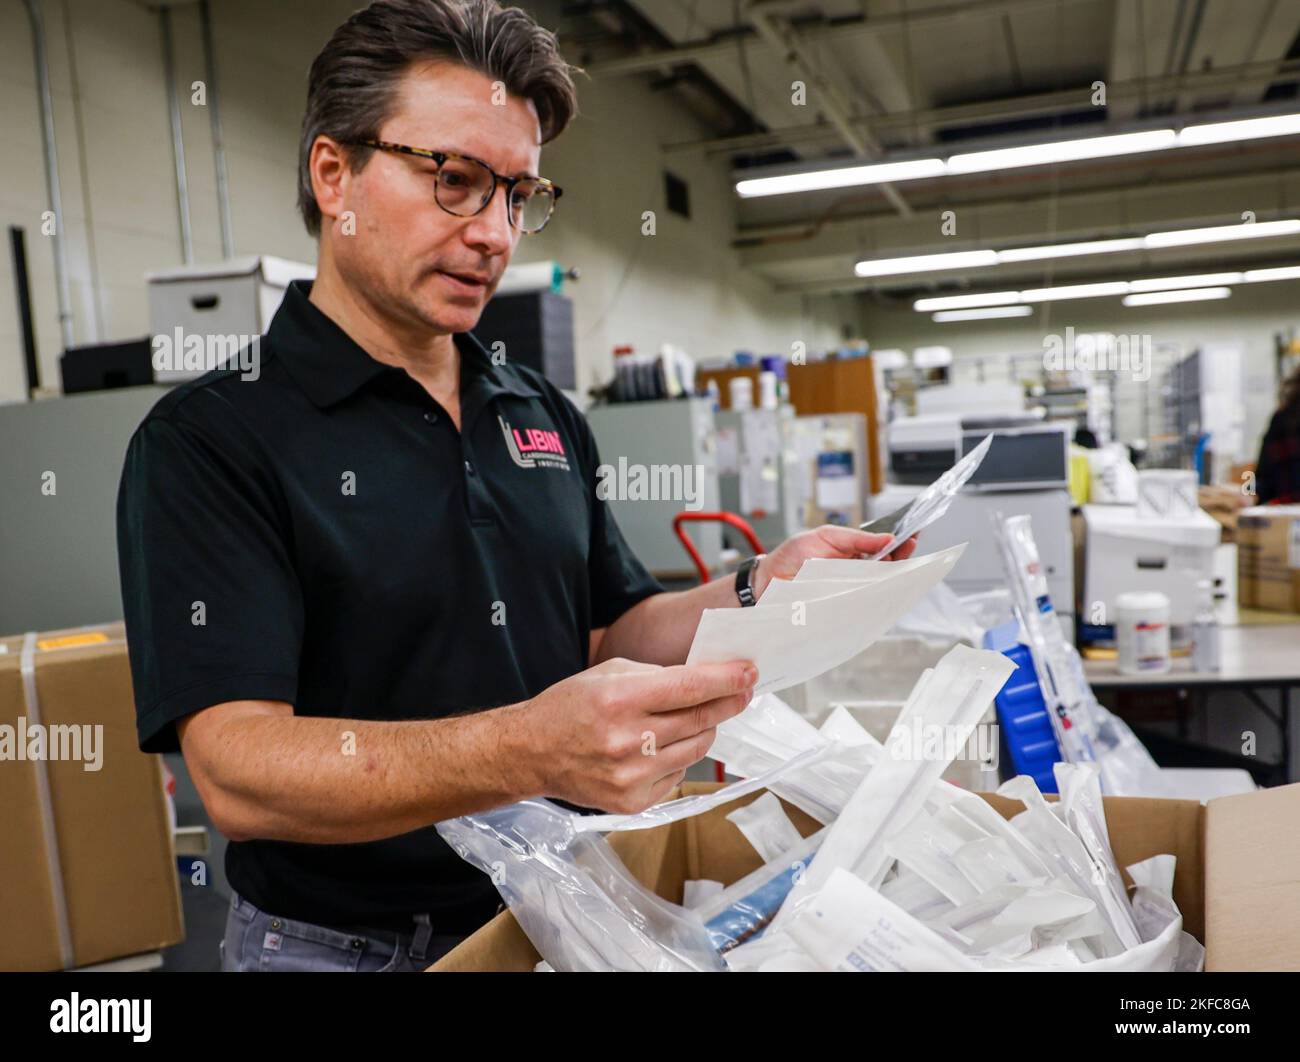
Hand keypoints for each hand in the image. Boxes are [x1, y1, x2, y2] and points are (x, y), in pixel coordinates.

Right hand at [521, 657, 755, 813]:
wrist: (532, 753)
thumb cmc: (569, 707)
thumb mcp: (608, 674)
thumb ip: (656, 675)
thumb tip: (703, 679)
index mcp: (620, 700)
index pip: (689, 688)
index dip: (726, 679)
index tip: (749, 672)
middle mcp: (627, 740)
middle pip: (699, 719)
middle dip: (728, 702)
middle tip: (742, 691)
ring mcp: (631, 776)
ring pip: (696, 749)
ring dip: (705, 729)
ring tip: (695, 718)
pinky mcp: (633, 801)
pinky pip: (677, 774)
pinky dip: (679, 757)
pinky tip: (658, 747)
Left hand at [753, 525, 917, 598]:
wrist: (768, 579)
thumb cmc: (792, 556)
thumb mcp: (825, 536)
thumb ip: (856, 538)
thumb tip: (887, 538)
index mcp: (853, 551)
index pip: (883, 546)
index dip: (900, 541)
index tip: (913, 533)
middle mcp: (855, 571)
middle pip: (887, 565)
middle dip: (902, 556)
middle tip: (910, 545)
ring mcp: (850, 588)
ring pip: (879, 583)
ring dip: (891, 574)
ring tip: (899, 563)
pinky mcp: (844, 604)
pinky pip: (864, 600)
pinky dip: (874, 594)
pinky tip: (882, 586)